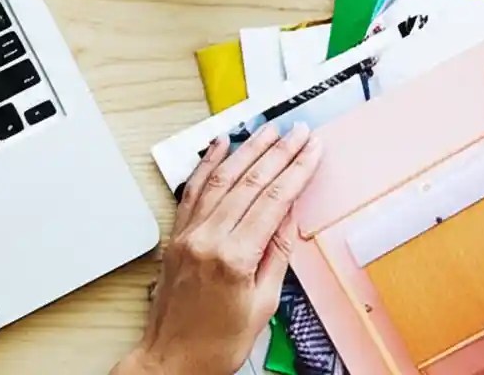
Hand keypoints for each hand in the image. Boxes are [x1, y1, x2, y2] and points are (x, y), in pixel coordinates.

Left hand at [113, 123, 322, 374]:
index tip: (311, 150)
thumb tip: (289, 217)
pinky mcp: (176, 237)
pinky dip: (207, 165)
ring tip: (267, 131)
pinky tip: (220, 145)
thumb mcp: (263, 304)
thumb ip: (276, 255)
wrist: (172, 361)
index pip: (273, 201)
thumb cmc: (217, 344)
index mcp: (235, 258)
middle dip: (278, 153)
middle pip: (250, 183)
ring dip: (247, 150)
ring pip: (221, 180)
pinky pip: (193, 192)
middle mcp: (209, 240)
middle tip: (297, 133)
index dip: (296, 171)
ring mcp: (189, 235)